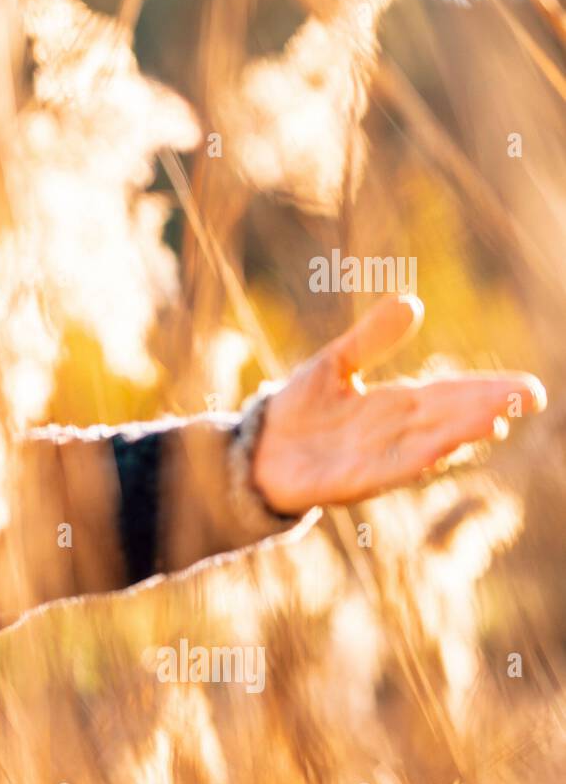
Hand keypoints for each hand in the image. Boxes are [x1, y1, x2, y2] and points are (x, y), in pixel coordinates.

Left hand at [252, 295, 545, 515]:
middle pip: (446, 419)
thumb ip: (371, 338)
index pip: (449, 395)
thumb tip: (412, 302)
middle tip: (529, 397)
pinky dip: (412, 461)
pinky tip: (439, 451)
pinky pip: (386, 471)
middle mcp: (393, 434)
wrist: (254, 452)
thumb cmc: (298, 412)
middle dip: (485, 409)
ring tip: (495, 420)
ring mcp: (375, 459)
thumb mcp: (335, 364)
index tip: (528, 387)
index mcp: (395, 406)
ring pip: (425, 445)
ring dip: (458, 435)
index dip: (487, 390)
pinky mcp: (349, 482)